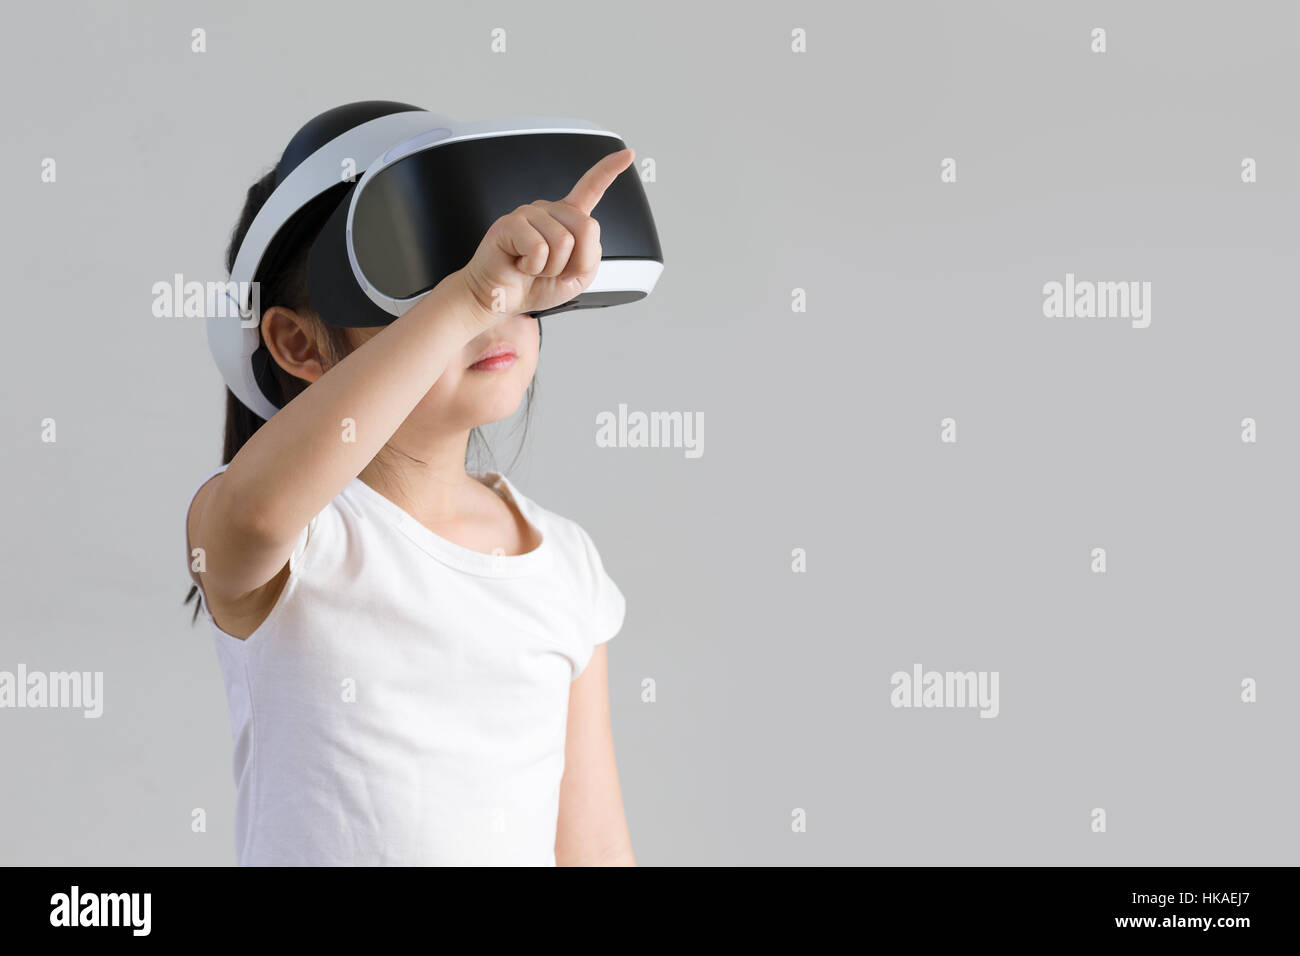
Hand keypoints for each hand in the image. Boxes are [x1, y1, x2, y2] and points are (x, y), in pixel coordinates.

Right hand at [456, 146, 634, 331]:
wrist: (502, 298)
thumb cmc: (535, 285)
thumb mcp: (577, 277)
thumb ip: (590, 257)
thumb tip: (577, 241)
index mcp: (567, 220)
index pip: (591, 188)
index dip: (609, 170)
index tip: (628, 154)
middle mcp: (550, 211)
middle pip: (587, 227)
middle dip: (576, 261)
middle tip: (552, 270)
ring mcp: (530, 213)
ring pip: (563, 242)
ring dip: (551, 268)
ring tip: (533, 267)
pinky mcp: (510, 223)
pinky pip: (539, 249)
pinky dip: (533, 267)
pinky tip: (520, 264)